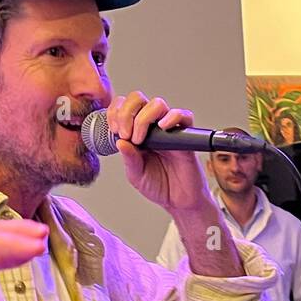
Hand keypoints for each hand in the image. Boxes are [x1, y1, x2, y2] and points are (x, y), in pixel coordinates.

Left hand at [106, 92, 209, 213]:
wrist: (180, 200)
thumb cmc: (160, 186)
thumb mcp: (136, 175)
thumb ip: (129, 159)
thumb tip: (120, 142)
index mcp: (136, 132)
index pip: (123, 107)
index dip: (115, 112)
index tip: (114, 130)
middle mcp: (152, 127)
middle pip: (138, 99)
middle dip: (126, 113)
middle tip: (126, 134)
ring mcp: (168, 130)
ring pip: (157, 104)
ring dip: (144, 118)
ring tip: (141, 139)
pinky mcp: (186, 136)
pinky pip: (183, 116)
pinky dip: (173, 117)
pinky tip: (163, 127)